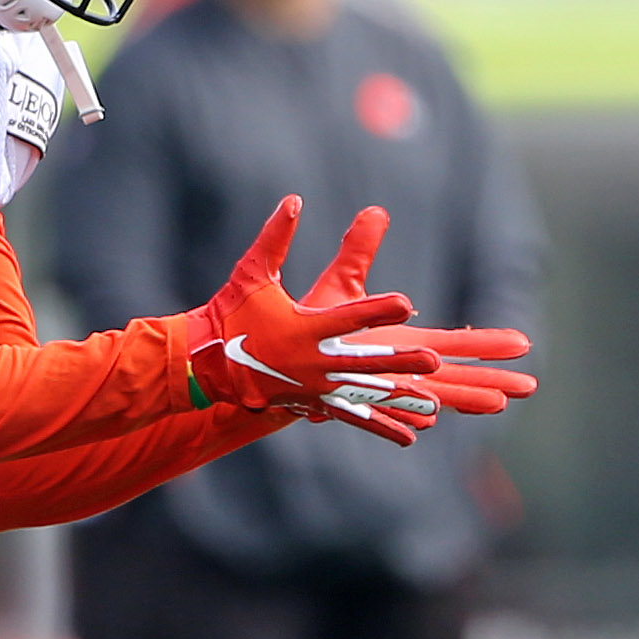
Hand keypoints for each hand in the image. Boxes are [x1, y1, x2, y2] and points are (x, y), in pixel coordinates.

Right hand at [179, 198, 445, 446]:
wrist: (204, 364)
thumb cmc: (229, 314)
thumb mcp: (251, 272)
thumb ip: (275, 237)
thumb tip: (294, 200)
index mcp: (303, 328)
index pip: (348, 319)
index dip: (377, 310)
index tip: (406, 303)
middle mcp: (312, 361)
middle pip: (364, 362)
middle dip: (400, 362)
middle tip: (432, 362)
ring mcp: (313, 387)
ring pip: (365, 393)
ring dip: (400, 397)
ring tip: (434, 401)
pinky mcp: (312, 403)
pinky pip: (353, 415)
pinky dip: (382, 426)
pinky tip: (410, 437)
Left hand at [297, 206, 538, 418]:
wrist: (274, 359)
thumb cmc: (309, 325)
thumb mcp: (341, 283)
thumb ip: (360, 250)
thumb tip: (376, 211)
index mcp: (401, 341)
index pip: (452, 343)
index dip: (487, 344)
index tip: (523, 343)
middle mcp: (398, 366)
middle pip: (455, 374)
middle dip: (493, 378)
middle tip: (531, 385)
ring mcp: (379, 387)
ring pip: (431, 397)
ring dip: (463, 399)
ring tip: (498, 405)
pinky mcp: (355, 400)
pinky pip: (386, 411)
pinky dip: (408, 414)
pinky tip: (430, 420)